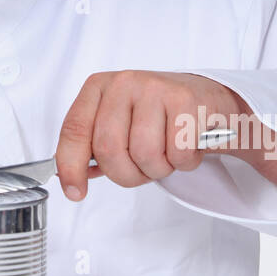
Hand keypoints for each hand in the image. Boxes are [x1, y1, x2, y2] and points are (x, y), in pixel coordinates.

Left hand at [55, 70, 249, 200]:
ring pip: (143, 154)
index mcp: (99, 87)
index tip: (74, 192)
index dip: (70, 166)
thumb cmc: (157, 117)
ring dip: (157, 169)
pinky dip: (183, 163)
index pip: (74, 129)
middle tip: (142, 169)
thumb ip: (93, 148)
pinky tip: (188, 145)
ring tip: (167, 154)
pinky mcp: (185, 100)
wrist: (206, 101)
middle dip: (126, 174)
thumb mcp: (119, 124)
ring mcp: (154, 88)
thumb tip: (71, 179)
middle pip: (108, 149)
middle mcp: (123, 82)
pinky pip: (176, 154)